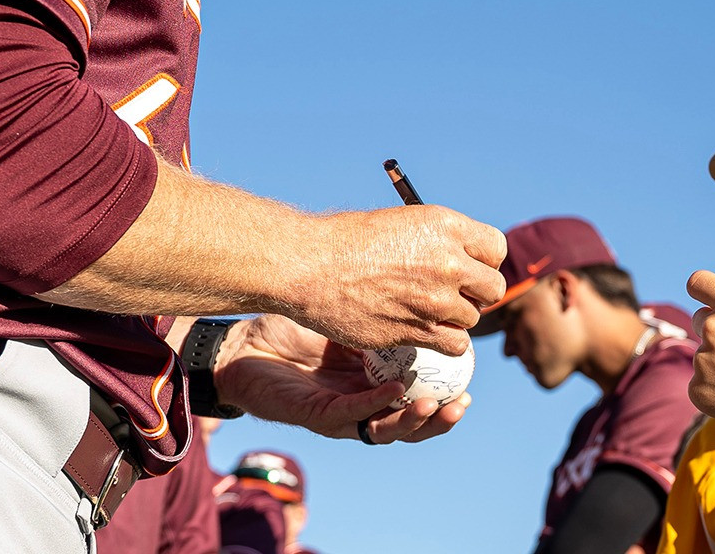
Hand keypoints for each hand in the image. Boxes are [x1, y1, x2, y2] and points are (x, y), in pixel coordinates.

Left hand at [213, 314, 470, 443]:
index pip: (419, 396)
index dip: (447, 393)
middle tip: (463, 401)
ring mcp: (341, 414)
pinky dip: (377, 405)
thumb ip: (378, 314)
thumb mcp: (345, 317)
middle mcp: (362, 403)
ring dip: (416, 420)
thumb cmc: (290, 327)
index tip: (472, 376)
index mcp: (373, 383)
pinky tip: (397, 391)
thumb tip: (420, 286)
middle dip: (441, 417)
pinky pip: (354, 415)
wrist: (243, 344)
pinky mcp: (318, 417)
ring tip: (439, 404)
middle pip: (411, 422)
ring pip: (387, 428)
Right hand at [289, 206, 505, 353]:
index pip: (495, 247)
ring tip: (428, 311)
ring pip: (472, 318)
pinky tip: (427, 333)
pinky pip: (455, 344)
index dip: (483, 260)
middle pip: (493, 287)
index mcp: (445, 225)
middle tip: (453, 293)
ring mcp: (434, 299)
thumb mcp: (400, 222)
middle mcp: (447, 261)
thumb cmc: (346, 240)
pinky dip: (446, 342)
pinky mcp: (418, 331)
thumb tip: (460, 258)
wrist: (309, 267)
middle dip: (477, 292)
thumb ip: (436, 240)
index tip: (468, 266)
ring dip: (456, 318)